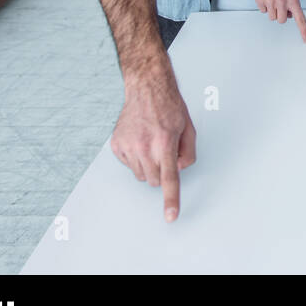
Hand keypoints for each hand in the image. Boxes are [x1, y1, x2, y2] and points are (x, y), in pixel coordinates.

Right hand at [111, 65, 195, 222]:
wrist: (146, 88)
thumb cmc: (170, 106)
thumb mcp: (189, 128)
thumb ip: (188, 153)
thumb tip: (178, 170)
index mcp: (164, 142)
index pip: (169, 178)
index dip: (171, 199)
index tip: (170, 216)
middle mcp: (143, 146)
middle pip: (154, 181)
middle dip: (162, 172)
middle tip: (165, 151)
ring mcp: (127, 146)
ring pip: (140, 176)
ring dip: (148, 166)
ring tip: (152, 142)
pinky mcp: (116, 145)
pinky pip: (128, 165)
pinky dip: (136, 158)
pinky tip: (140, 140)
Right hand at [253, 0, 305, 41]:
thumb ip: (291, 2)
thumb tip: (288, 15)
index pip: (300, 19)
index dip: (304, 31)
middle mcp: (282, 3)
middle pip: (282, 20)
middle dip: (281, 15)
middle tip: (280, 4)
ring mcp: (270, 2)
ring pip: (272, 17)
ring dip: (272, 10)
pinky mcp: (260, 1)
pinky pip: (262, 10)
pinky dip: (264, 5)